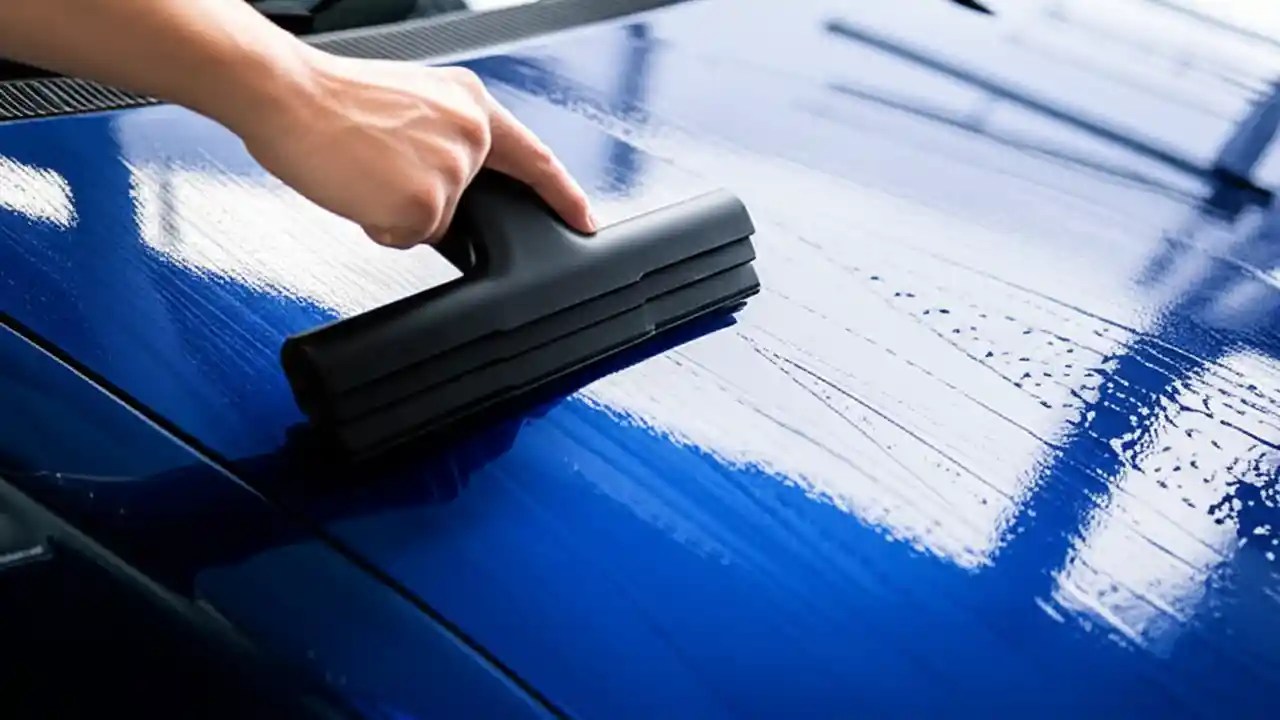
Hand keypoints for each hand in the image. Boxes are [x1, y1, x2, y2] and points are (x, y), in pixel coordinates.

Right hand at [233, 51, 595, 247]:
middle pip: (464, 202)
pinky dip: (379, 225)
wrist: (285, 93)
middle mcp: (470, 133)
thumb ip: (444, 142)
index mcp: (468, 103)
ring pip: (433, 223)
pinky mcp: (428, 204)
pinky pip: (407, 238)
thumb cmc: (329, 100)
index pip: (532, 156)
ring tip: (362, 168)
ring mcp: (452, 171)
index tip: (584, 217)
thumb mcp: (407, 107)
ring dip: (395, 211)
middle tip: (377, 165)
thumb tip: (449, 188)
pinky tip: (359, 188)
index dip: (562, 192)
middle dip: (422, 199)